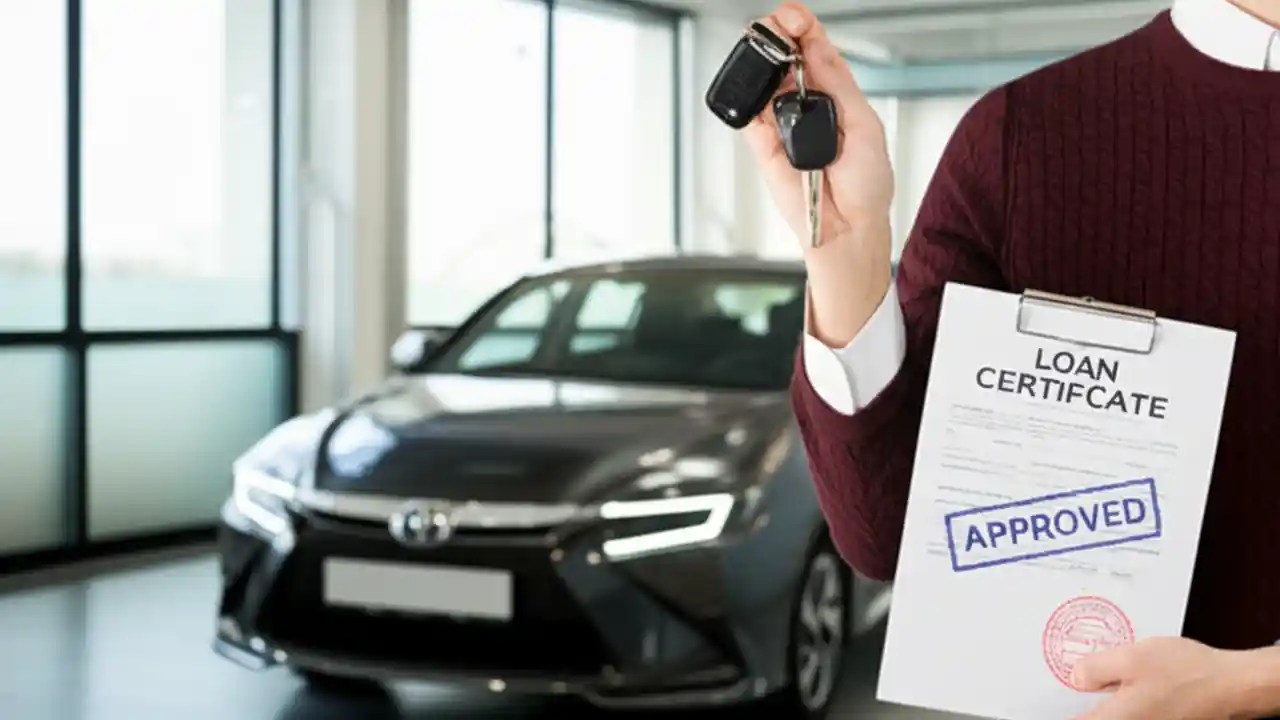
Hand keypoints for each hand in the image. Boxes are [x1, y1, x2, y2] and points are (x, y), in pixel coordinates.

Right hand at [745, 2, 893, 345]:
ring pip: (763, 83)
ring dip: (762, 61)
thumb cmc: (866, 183)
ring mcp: (782, 124)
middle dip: (777, 35)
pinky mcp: (763, 148)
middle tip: (777, 25)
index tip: (793, 15)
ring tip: (767, 49)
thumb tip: (813, 47)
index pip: (814, 49)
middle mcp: (805, 104)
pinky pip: (750, 119)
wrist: (849, 227)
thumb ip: (837, 85)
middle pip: (783, 58)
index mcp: (835, 93)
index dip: (803, 27)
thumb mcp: (864, 125)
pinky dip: (751, 102)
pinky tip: (758, 89)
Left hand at [1072, 637, 1249, 719]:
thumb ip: (1094, 669)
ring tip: (1098, 672)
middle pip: (1092, 716)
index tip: (1047, 695)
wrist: (1231, 685)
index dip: (1058, 708)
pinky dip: (1121, 697)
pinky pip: (1128, 711)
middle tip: (1076, 673)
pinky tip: (1122, 678)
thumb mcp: (1130, 658)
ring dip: (1102, 697)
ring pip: (1112, 713)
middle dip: (1082, 698)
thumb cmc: (1186, 673)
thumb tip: (1075, 678)